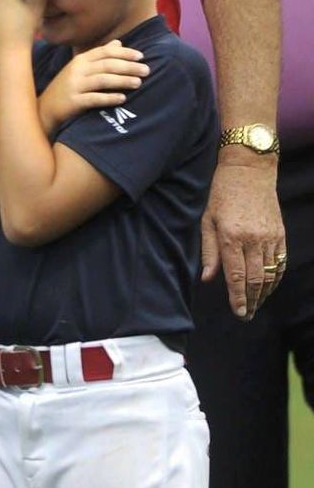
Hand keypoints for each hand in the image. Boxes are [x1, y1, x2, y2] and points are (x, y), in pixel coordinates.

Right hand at [37, 40, 146, 132]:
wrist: (45, 108)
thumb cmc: (68, 87)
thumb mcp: (80, 68)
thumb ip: (99, 56)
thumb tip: (119, 43)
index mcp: (80, 60)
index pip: (105, 52)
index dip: (124, 53)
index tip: (141, 56)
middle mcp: (76, 70)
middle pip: (106, 65)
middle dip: (128, 66)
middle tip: (146, 70)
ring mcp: (74, 85)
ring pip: (102, 80)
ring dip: (122, 80)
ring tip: (138, 83)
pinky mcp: (73, 101)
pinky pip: (94, 98)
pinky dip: (109, 98)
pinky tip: (122, 98)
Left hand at [200, 159, 285, 319]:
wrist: (249, 172)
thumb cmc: (221, 195)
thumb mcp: (207, 220)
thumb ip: (209, 251)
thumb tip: (207, 278)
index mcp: (231, 237)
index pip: (236, 276)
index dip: (238, 297)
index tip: (239, 313)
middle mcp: (252, 239)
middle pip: (255, 279)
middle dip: (251, 300)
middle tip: (246, 315)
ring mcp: (269, 237)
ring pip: (269, 273)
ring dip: (263, 292)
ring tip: (256, 304)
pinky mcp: (280, 234)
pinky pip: (280, 262)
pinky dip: (276, 277)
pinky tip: (268, 286)